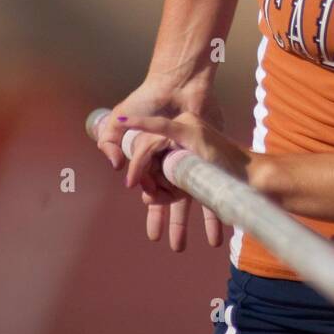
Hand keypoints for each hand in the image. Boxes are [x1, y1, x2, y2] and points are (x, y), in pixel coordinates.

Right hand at [96, 85, 229, 249]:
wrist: (180, 85)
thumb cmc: (150, 101)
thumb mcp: (121, 120)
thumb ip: (110, 142)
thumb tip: (116, 168)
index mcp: (155, 160)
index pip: (153, 192)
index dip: (153, 210)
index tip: (153, 232)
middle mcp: (175, 164)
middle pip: (174, 202)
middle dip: (171, 225)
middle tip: (175, 248)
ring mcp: (194, 162)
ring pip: (195, 200)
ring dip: (196, 224)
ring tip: (199, 243)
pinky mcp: (210, 157)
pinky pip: (216, 186)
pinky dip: (218, 209)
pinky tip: (223, 229)